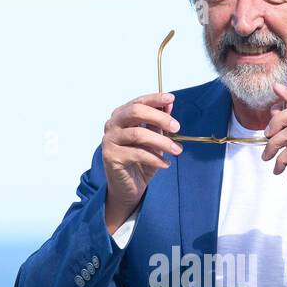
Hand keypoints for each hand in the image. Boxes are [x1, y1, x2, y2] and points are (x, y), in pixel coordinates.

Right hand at [102, 92, 181, 232]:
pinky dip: (155, 159)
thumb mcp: (153, 139)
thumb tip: (169, 105)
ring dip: (161, 142)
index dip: (154, 99)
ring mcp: (110, 140)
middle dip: (159, 117)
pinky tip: (166, 164)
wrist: (128, 187)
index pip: (138, 102)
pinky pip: (137, 154)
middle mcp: (112, 125)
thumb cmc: (140, 161)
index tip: (171, 99)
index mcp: (121, 116)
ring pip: (138, 134)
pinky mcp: (111, 157)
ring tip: (177, 150)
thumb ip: (158, 123)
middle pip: (135, 112)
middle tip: (176, 128)